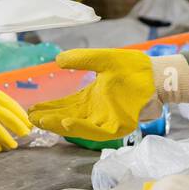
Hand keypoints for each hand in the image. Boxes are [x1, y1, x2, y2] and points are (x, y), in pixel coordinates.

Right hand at [27, 48, 188, 140]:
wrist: (157, 74)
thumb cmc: (132, 68)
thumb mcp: (102, 59)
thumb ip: (82, 59)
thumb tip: (58, 60)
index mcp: (90, 98)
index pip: (64, 105)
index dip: (48, 107)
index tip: (32, 108)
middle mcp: (95, 112)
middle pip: (66, 118)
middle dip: (49, 119)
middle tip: (31, 118)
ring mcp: (106, 121)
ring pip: (78, 127)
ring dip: (59, 124)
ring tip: (43, 121)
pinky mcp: (118, 127)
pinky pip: (97, 130)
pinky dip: (81, 127)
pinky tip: (67, 122)